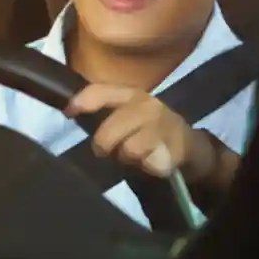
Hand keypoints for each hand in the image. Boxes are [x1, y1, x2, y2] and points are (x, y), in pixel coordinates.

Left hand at [64, 84, 217, 180]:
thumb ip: (103, 111)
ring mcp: (163, 127)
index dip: (81, 101)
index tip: (68, 113)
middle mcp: (147, 106)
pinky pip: (148, 165)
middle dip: (104, 146)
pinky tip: (153, 161)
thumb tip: (70, 111)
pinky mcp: (175, 149)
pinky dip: (148, 167)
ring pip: (129, 150)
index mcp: (131, 94)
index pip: (101, 91)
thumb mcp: (127, 113)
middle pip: (108, 133)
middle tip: (109, 150)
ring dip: (128, 158)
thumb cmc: (148, 129)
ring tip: (135, 155)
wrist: (190, 145)